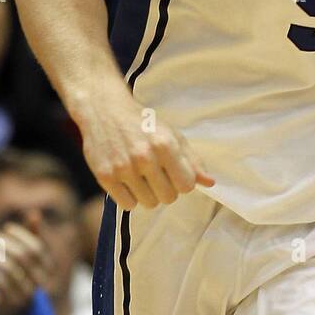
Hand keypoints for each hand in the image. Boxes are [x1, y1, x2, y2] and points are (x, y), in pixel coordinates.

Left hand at [0, 221, 53, 314]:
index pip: (36, 247)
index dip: (22, 235)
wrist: (14, 311)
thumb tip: (35, 213)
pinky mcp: (11, 303)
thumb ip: (32, 236)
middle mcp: (40, 281)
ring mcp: (26, 293)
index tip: (6, 227)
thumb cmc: (21, 275)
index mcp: (47, 267)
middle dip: (3, 242)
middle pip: (23, 257)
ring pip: (9, 269)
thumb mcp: (28, 257)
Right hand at [78, 88, 213, 211]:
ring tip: (141, 175)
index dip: (183, 181)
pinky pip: (127, 205)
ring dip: (147, 193)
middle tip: (156, 173)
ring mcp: (123, 168)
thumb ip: (191, 159)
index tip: (174, 173)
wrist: (104, 109)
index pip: (187, 185)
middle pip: (168, 198)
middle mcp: (145, 157)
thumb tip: (210, 183)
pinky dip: (130, 197)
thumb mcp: (170, 133)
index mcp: (165, 144)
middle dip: (165, 188)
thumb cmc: (142, 122)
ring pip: (148, 203)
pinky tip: (127, 180)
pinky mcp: (105, 176)